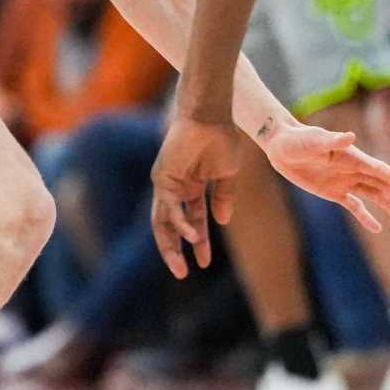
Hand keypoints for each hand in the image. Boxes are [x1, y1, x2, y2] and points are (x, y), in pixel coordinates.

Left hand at [149, 117, 240, 277]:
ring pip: (164, 222)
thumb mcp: (226, 175)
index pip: (192, 221)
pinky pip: (170, 207)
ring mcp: (166, 184)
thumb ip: (223, 198)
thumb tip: (223, 221)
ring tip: (181, 267)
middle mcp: (175, 188)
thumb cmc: (220, 138)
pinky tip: (192, 237)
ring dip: (171, 246)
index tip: (204, 262)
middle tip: (184, 273)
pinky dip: (180, 223)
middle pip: (171, 227)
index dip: (198, 242)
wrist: (211, 115)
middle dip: (176, 251)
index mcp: (190, 188)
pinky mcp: (163, 178)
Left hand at [262, 119, 389, 233]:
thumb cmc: (298, 139)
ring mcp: (345, 181)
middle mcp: (353, 169)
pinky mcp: (334, 192)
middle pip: (380, 185)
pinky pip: (355, 206)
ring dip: (387, 205)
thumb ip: (332, 140)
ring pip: (373, 195)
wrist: (281, 145)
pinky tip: (377, 228)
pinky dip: (366, 216)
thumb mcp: (314, 140)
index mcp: (352, 157)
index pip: (379, 169)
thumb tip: (350, 137)